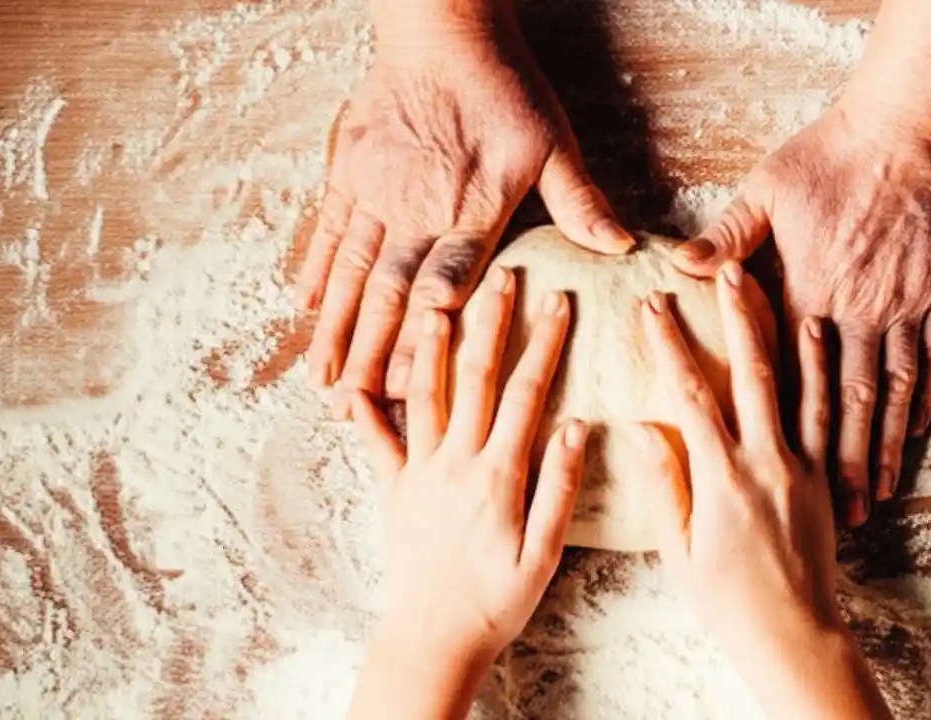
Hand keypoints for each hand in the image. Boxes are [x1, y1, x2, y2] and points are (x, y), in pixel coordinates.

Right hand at [298, 12, 630, 410]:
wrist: (443, 31)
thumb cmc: (504, 89)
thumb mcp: (554, 145)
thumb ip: (581, 202)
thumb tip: (622, 247)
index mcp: (470, 213)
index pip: (444, 291)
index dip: (423, 346)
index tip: (407, 394)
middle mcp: (417, 211)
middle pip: (388, 296)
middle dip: (367, 357)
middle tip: (348, 409)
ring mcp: (376, 192)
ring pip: (351, 272)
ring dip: (334, 328)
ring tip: (319, 378)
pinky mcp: (349, 171)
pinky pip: (329, 230)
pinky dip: (316, 269)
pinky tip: (304, 305)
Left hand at [349, 266, 584, 718]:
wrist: (433, 639)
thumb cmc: (496, 602)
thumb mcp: (544, 553)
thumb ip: (560, 488)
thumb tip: (577, 426)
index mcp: (498, 475)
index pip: (526, 394)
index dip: (544, 343)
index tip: (559, 300)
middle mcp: (455, 463)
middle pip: (476, 378)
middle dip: (492, 322)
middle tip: (503, 276)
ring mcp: (419, 473)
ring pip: (426, 394)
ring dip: (434, 345)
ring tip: (437, 300)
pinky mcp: (393, 490)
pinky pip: (377, 443)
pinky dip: (364, 411)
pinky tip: (353, 381)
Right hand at [634, 262, 888, 717]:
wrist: (793, 632)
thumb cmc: (724, 598)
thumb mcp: (677, 548)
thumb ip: (663, 484)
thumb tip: (644, 426)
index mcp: (721, 478)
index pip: (690, 396)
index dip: (670, 346)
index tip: (653, 305)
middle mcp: (766, 462)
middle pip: (749, 374)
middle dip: (733, 316)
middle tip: (722, 270)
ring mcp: (803, 466)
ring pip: (797, 384)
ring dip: (782, 329)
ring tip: (771, 283)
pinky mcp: (826, 476)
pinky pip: (829, 414)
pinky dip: (822, 371)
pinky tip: (818, 336)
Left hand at [674, 103, 930, 524]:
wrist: (903, 128)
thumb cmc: (827, 156)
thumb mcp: (765, 190)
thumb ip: (724, 235)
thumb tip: (678, 264)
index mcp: (807, 295)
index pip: (789, 378)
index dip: (787, 430)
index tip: (779, 474)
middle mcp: (853, 312)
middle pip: (844, 401)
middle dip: (844, 463)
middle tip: (841, 516)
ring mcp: (901, 305)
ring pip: (891, 389)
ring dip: (887, 444)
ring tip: (881, 492)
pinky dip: (925, 395)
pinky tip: (918, 429)